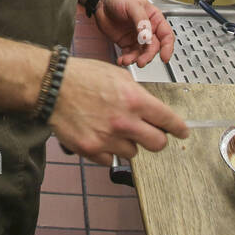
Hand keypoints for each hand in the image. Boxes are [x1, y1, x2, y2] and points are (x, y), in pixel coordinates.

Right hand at [48, 57, 188, 165]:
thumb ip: (137, 94)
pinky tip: (98, 135)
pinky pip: (109, 159)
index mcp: (134, 100)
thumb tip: (150, 109)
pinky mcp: (91, 150)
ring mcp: (108, 138)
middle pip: (157, 144)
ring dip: (127, 144)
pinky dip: (107, 151)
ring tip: (112, 129)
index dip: (179, 128)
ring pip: (133, 153)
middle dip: (155, 139)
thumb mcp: (116, 75)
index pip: (168, 120)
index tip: (182, 132)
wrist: (51, 86)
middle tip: (148, 133)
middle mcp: (124, 122)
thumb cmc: (81, 76)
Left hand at [92, 0, 174, 66]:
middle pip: (154, 47)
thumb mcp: (132, 5)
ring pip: (142, 53)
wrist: (101, 2)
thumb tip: (147, 37)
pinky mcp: (126, 43)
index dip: (167, 47)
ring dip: (135, 59)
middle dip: (148, 56)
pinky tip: (122, 60)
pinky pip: (129, 54)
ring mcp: (137, 38)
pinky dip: (126, 59)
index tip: (164, 57)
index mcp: (154, 18)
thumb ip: (141, 21)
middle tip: (141, 61)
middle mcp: (148, 30)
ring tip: (127, 60)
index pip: (166, 35)